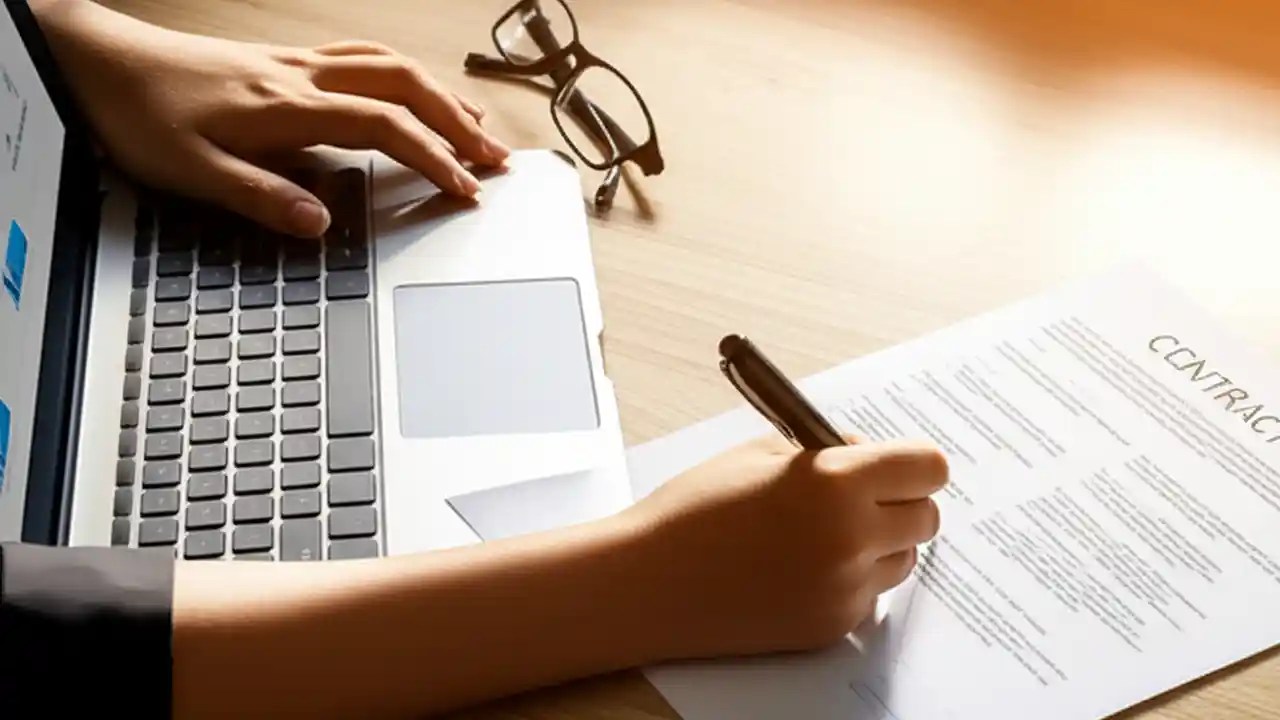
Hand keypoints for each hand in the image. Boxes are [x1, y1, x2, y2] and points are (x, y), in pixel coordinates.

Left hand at [34, 1, 508, 236]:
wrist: (98, 62)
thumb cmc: (140, 114)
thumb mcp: (193, 172)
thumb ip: (262, 198)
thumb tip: (322, 225)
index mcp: (287, 107)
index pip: (385, 128)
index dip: (435, 158)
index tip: (468, 189)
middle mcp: (301, 77)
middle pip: (404, 86)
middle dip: (458, 123)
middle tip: (496, 158)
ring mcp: (296, 63)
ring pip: (388, 65)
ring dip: (439, 94)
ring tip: (474, 125)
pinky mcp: (283, 60)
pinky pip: (363, 58)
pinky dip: (403, 76)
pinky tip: (410, 92)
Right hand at [625, 435, 947, 659]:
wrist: (649, 581)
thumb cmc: (695, 509)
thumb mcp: (762, 453)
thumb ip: (828, 452)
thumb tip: (871, 459)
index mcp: (835, 482)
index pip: (929, 467)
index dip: (912, 462)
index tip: (895, 464)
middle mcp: (851, 538)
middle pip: (927, 516)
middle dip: (898, 501)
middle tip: (857, 496)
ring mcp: (844, 589)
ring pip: (903, 559)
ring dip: (879, 542)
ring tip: (820, 533)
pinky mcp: (831, 626)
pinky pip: (869, 594)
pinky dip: (847, 578)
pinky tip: (797, 567)